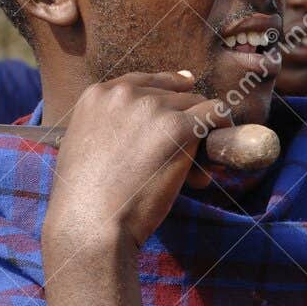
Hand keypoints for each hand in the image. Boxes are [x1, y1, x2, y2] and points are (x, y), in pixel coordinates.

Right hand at [45, 71, 229, 247]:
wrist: (89, 223)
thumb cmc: (85, 201)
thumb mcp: (84, 147)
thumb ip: (108, 128)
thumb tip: (145, 133)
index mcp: (97, 95)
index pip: (144, 82)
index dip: (168, 92)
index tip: (184, 104)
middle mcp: (123, 93)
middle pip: (173, 95)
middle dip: (181, 124)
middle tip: (180, 160)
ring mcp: (151, 107)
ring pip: (196, 104)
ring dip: (199, 134)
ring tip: (191, 173)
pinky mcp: (177, 127)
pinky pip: (215, 113)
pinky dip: (222, 128)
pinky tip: (217, 151)